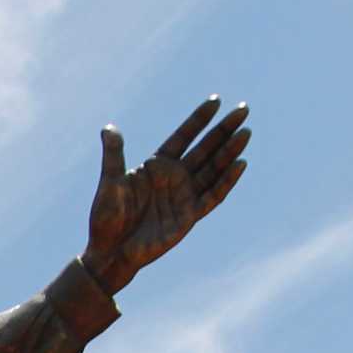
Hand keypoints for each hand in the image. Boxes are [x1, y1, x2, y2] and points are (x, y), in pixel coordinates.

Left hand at [83, 96, 249, 293]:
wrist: (111, 252)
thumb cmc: (106, 218)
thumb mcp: (109, 183)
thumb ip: (113, 155)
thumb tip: (108, 128)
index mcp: (156, 166)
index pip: (183, 137)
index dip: (199, 119)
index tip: (215, 100)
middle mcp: (174, 178)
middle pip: (205, 148)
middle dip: (223, 130)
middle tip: (243, 109)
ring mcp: (184, 196)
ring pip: (213, 169)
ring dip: (229, 151)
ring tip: (245, 132)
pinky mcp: (189, 216)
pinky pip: (212, 196)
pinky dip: (226, 182)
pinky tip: (240, 164)